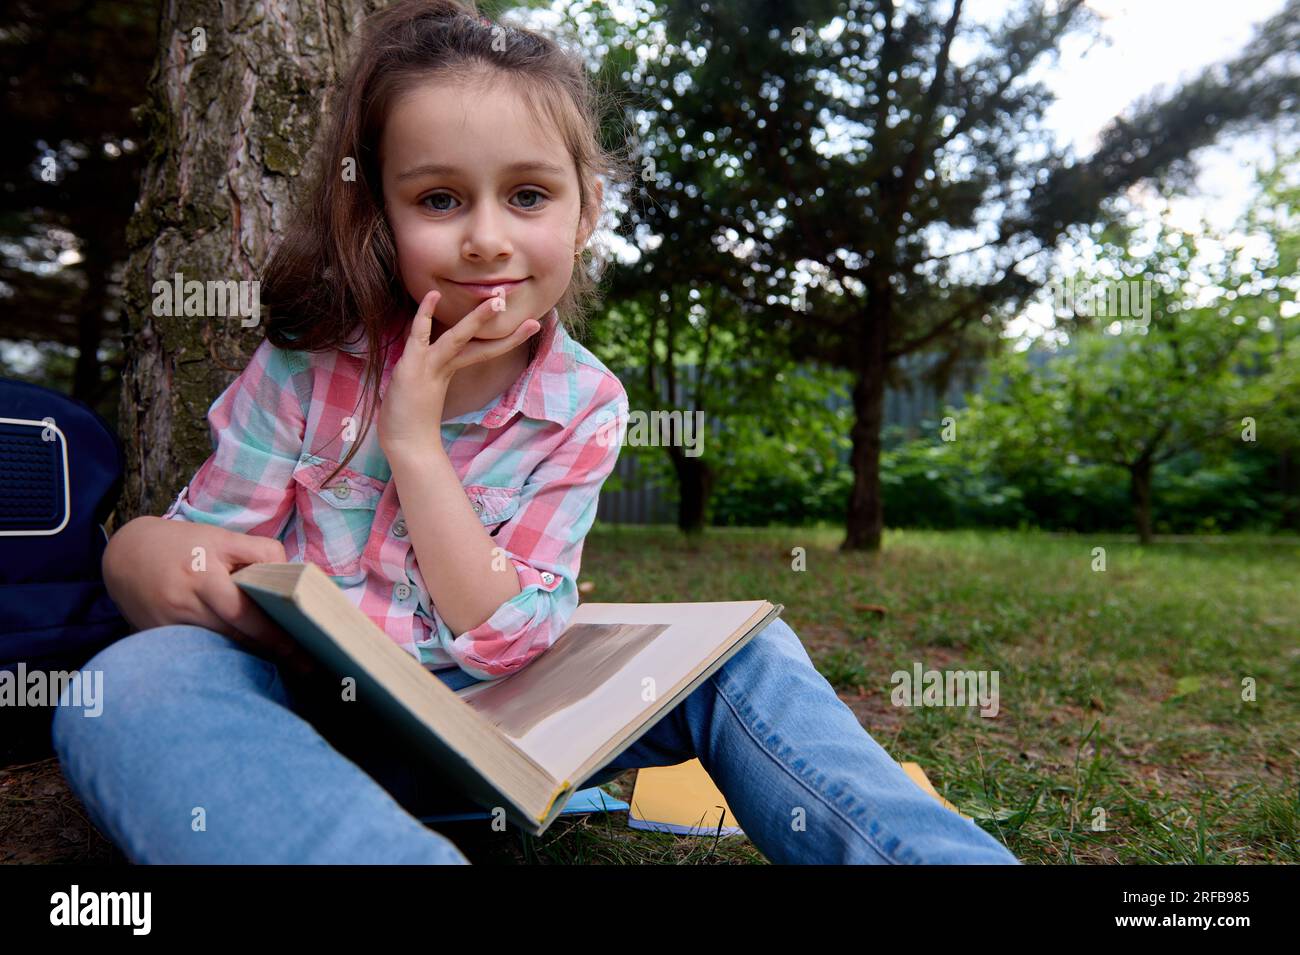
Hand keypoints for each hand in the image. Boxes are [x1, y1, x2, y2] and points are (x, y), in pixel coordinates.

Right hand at [103, 516, 317, 675]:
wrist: (125, 554)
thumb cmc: (183, 544)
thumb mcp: (221, 537)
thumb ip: (260, 551)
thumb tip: (294, 575)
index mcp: (203, 575)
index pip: (244, 612)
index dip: (273, 634)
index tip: (300, 648)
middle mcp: (184, 602)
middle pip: (233, 635)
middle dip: (270, 652)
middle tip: (305, 666)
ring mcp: (168, 624)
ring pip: (216, 647)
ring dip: (249, 658)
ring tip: (284, 668)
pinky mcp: (157, 637)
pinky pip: (195, 651)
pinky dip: (220, 657)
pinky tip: (244, 665)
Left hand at [378, 288, 541, 450]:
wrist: (406, 446)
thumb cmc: (410, 424)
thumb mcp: (419, 393)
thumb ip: (424, 377)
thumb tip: (428, 371)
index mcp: (449, 370)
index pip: (482, 351)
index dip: (506, 341)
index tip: (529, 329)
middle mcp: (446, 367)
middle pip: (482, 345)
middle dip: (507, 332)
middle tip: (535, 321)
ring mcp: (431, 366)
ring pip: (458, 337)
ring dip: (478, 319)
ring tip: (496, 300)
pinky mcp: (414, 366)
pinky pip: (420, 334)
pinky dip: (425, 314)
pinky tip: (432, 296)